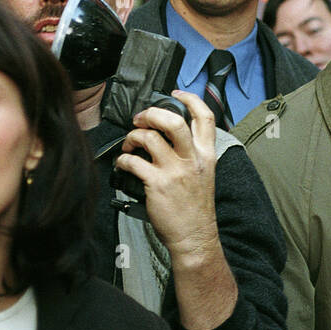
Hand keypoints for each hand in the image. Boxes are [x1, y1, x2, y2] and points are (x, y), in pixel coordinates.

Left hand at [114, 89, 219, 258]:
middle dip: (152, 114)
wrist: (194, 236)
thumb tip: (167, 134)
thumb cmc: (195, 207)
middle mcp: (193, 159)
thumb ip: (192, 153)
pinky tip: (123, 164)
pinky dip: (123, 160)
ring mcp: (175, 171)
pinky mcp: (157, 184)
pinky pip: (133, 162)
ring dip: (133, 137)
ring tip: (130, 144)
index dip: (190, 99)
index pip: (205, 117)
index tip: (175, 94)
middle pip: (173, 121)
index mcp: (207, 154)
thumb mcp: (204, 174)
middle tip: (141, 119)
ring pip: (149, 138)